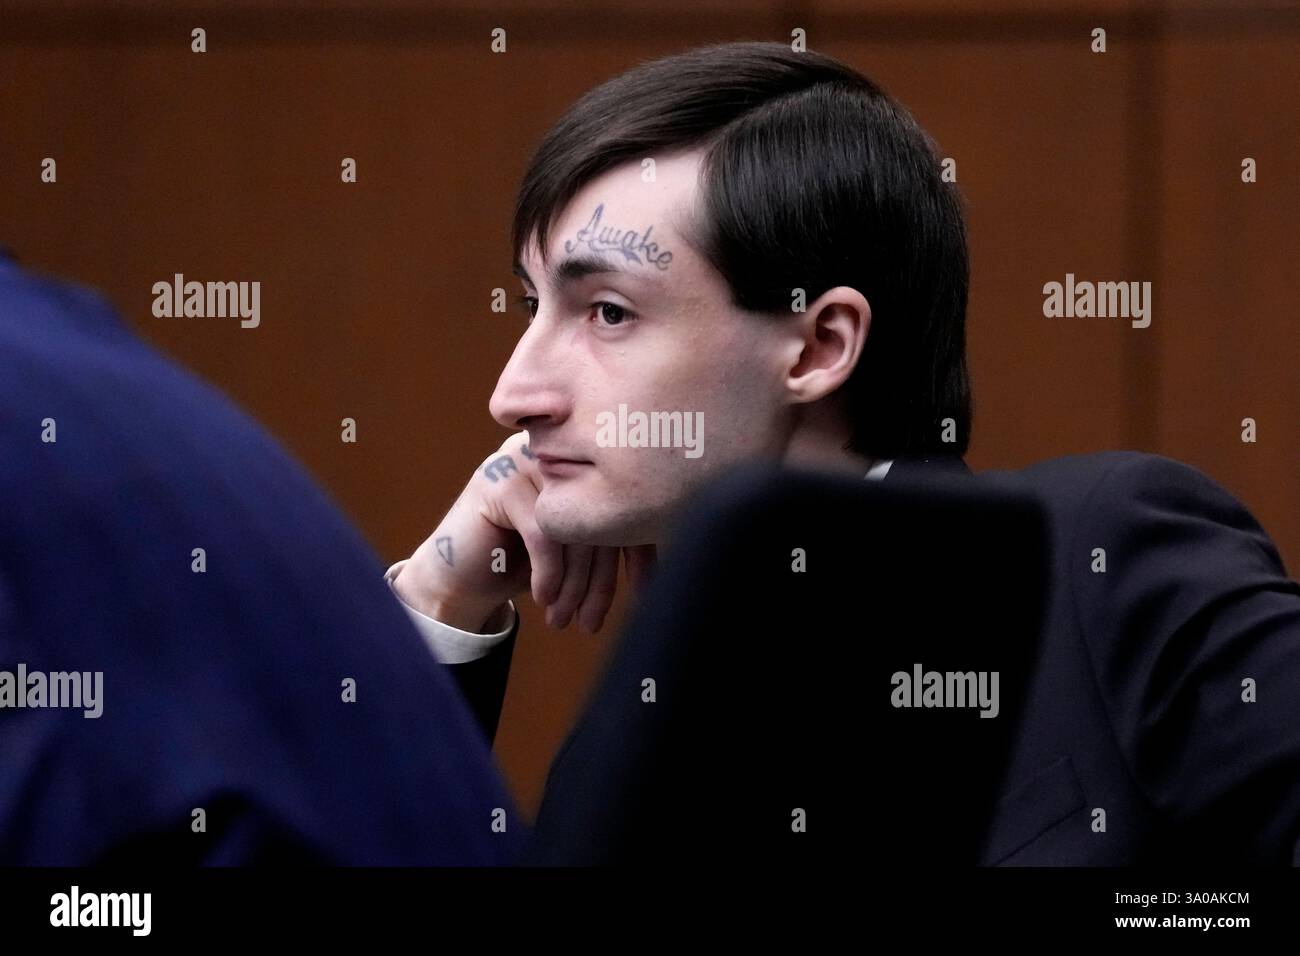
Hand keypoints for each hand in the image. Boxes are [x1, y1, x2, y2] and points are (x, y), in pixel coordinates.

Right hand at [392, 431, 653, 632]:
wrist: (461, 575)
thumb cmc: (525, 563)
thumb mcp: (578, 551)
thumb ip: (615, 539)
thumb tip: (677, 567)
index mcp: (585, 459)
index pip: (624, 503)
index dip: (638, 553)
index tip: (646, 595)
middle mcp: (559, 452)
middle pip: (600, 515)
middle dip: (601, 580)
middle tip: (594, 622)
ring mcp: (525, 460)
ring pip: (572, 525)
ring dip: (574, 584)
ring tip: (569, 620)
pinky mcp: (498, 481)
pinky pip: (543, 532)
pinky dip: (549, 573)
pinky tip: (545, 599)